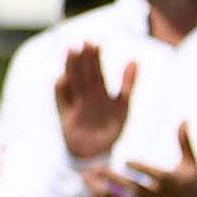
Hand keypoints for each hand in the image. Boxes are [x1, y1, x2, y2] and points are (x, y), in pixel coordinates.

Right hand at [54, 42, 137, 164]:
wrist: (97, 153)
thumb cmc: (111, 128)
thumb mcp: (123, 105)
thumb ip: (128, 83)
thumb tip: (135, 59)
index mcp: (99, 92)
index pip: (96, 71)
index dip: (94, 58)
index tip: (94, 43)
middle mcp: (85, 96)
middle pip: (83, 74)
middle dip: (83, 59)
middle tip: (83, 43)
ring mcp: (75, 104)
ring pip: (73, 82)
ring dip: (71, 67)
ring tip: (71, 52)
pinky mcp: (65, 116)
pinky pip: (61, 100)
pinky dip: (61, 90)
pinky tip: (62, 78)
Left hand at [88, 122, 196, 196]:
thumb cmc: (190, 187)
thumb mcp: (191, 165)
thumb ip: (184, 142)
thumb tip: (184, 119)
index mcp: (172, 184)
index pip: (156, 177)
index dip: (142, 169)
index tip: (126, 161)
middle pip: (133, 191)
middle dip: (112, 180)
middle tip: (95, 168)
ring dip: (101, 193)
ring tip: (87, 180)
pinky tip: (91, 195)